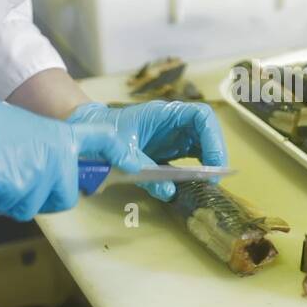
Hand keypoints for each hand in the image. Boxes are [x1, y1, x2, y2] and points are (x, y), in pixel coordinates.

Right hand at [0, 86, 117, 220]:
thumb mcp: (26, 128)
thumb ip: (47, 150)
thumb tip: (49, 172)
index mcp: (62, 137)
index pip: (102, 140)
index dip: (119, 153)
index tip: (132, 163)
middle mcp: (59, 158)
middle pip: (65, 196)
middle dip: (45, 194)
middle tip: (20, 177)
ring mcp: (42, 177)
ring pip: (34, 206)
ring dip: (15, 198)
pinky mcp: (22, 193)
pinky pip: (11, 209)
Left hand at [68, 101, 227, 201]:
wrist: (91, 133)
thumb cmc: (105, 135)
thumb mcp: (123, 152)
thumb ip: (145, 171)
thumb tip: (169, 192)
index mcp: (164, 113)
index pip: (201, 117)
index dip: (213, 138)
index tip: (213, 162)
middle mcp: (174, 121)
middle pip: (207, 131)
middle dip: (216, 152)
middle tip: (215, 179)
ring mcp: (174, 134)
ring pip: (203, 143)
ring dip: (210, 161)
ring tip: (210, 183)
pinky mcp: (171, 148)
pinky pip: (192, 156)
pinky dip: (199, 168)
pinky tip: (199, 182)